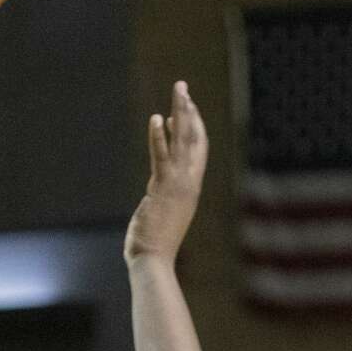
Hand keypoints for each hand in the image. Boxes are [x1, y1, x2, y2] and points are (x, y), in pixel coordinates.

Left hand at [123, 82, 207, 264]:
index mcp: (190, 188)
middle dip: (189, 110)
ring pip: (183, 141)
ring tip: (178, 90)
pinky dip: (159, 136)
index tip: (184, 109)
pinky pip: (161, 157)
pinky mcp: (162, 189)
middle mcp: (189, 183)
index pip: (197, 151)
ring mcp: (178, 185)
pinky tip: (157, 118)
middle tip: (182, 88)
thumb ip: (162, 198)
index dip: (193, 128)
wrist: (154, 262)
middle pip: (194, 138)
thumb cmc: (155, 246)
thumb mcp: (163, 215)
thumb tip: (156, 191)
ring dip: (180, 112)